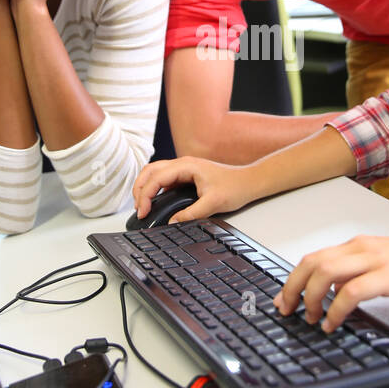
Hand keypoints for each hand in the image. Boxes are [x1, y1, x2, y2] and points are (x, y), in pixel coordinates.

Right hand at [132, 155, 260, 223]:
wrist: (250, 181)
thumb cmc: (235, 187)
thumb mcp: (213, 203)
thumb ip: (191, 214)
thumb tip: (172, 223)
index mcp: (186, 166)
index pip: (156, 178)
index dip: (145, 195)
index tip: (143, 212)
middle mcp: (182, 164)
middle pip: (149, 171)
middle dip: (139, 189)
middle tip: (139, 209)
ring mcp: (183, 169)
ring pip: (154, 173)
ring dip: (145, 187)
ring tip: (142, 206)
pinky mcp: (186, 175)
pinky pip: (163, 178)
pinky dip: (153, 188)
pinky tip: (154, 202)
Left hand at [274, 234, 388, 331]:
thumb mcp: (387, 266)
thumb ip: (360, 274)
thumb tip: (334, 291)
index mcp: (360, 245)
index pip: (314, 258)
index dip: (293, 279)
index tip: (284, 299)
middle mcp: (363, 248)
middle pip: (311, 263)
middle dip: (292, 288)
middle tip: (287, 311)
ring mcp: (377, 260)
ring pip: (325, 273)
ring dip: (311, 299)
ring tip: (311, 319)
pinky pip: (351, 292)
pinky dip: (335, 309)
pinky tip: (333, 323)